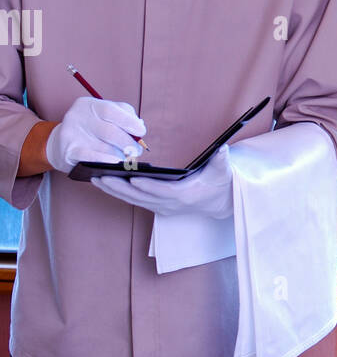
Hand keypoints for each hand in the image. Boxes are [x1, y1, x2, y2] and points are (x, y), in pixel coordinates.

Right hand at [46, 96, 145, 171]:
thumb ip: (123, 116)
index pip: (112, 110)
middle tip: (137, 151)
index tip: (141, 131)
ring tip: (127, 158)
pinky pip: (92, 157)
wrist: (58, 144)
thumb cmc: (90, 129)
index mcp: (89, 105)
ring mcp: (71, 134)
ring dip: (121, 155)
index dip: (130, 122)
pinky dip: (107, 160)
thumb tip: (139, 125)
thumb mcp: (103, 116)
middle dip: (129, 143)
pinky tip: (116, 162)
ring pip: (105, 147)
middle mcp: (78, 117)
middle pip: (111, 131)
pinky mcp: (69, 152)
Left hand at [91, 145, 233, 218]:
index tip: (133, 179)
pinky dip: (117, 191)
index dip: (148, 187)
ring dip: (113, 190)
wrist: (218, 202)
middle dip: (119, 188)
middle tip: (100, 177)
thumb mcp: (223, 172)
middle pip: (140, 198)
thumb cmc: (219, 184)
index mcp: (184, 196)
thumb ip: (222, 161)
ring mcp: (160, 207)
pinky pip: (133, 199)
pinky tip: (104, 181)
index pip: (163, 193)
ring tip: (94, 178)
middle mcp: (168, 205)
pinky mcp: (155, 205)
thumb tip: (223, 150)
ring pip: (132, 200)